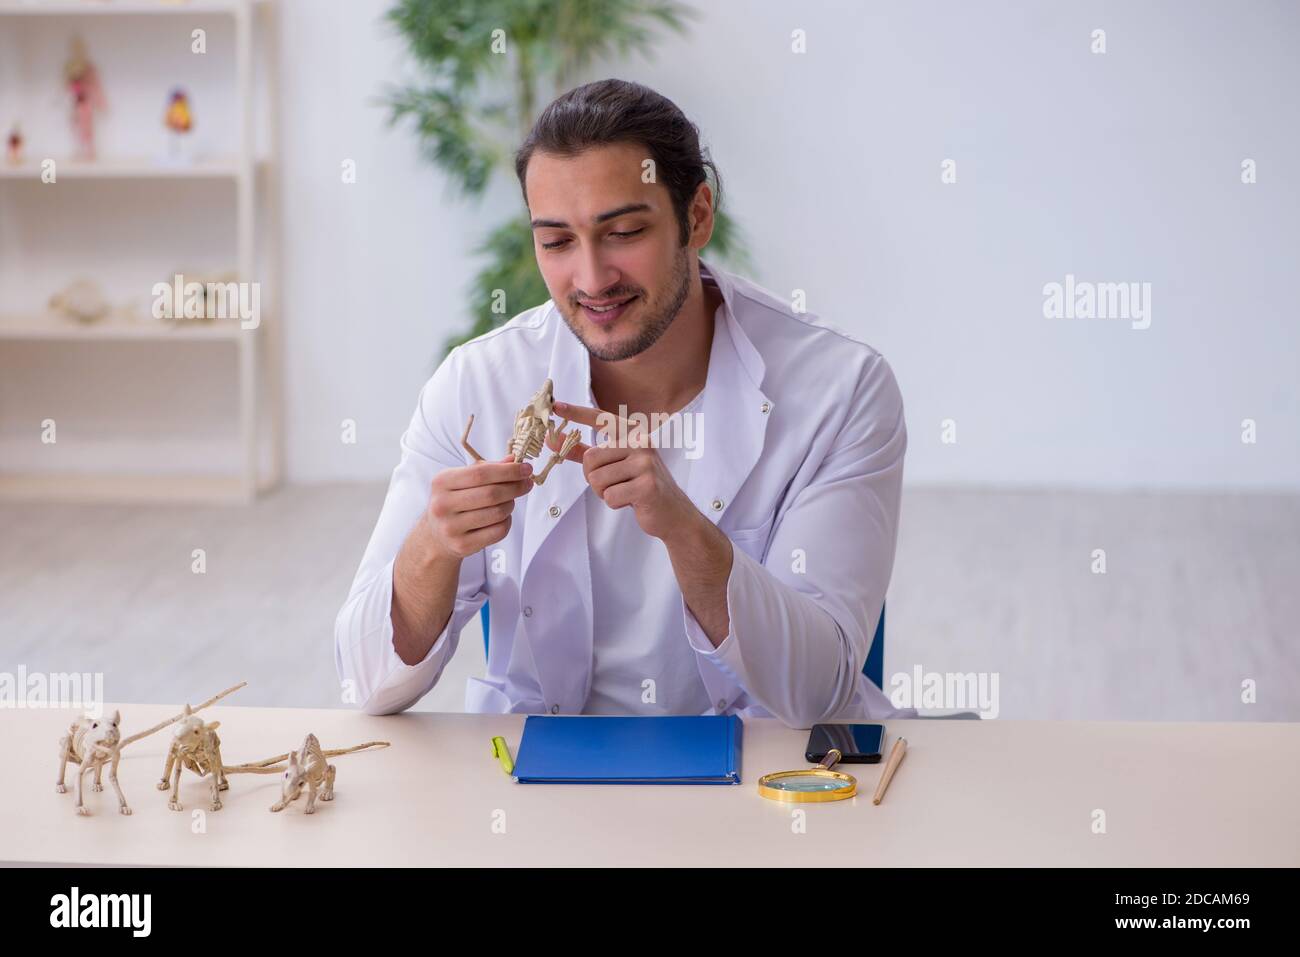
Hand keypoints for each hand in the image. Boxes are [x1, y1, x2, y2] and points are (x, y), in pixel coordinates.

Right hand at [425, 455, 533, 559]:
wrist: (436, 535)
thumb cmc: (454, 502)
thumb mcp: (462, 480)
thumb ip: (487, 468)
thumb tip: (513, 460)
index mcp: (442, 482)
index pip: (481, 473)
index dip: (508, 471)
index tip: (526, 469)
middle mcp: (442, 505)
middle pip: (491, 494)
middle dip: (515, 487)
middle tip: (527, 484)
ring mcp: (451, 527)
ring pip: (497, 513)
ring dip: (510, 505)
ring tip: (509, 501)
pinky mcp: (462, 545)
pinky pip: (498, 531)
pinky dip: (507, 522)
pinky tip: (502, 517)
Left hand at [550, 400, 698, 542]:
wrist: (672, 511)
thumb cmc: (640, 485)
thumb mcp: (615, 464)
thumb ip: (585, 452)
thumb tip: (554, 440)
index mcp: (633, 434)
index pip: (600, 419)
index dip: (576, 413)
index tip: (555, 405)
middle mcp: (641, 443)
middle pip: (591, 458)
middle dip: (594, 478)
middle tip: (614, 484)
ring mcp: (645, 464)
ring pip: (597, 479)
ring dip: (604, 492)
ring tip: (624, 492)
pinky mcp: (647, 486)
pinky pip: (610, 496)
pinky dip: (614, 504)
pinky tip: (631, 501)